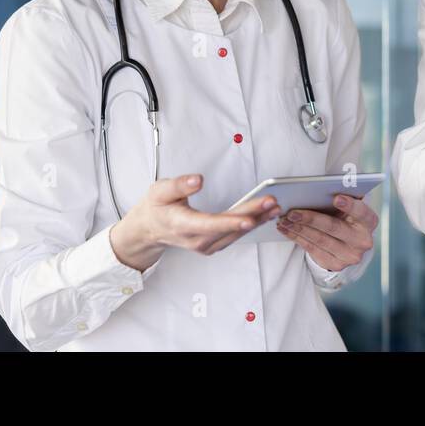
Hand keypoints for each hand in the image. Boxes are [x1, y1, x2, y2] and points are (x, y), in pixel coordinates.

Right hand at [109, 173, 278, 270]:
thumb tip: (198, 180)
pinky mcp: (212, 245)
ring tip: (274, 207)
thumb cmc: (156, 207)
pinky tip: (264, 215)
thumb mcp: (160, 190)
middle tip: (272, 202)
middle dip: (252, 216)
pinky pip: (234, 236)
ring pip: (235, 234)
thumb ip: (179, 185)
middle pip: (228, 229)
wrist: (149, 229)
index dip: (229, 222)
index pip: (209, 225)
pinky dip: (250, 225)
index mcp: (182, 225)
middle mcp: (195, 240)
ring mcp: (205, 245)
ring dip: (256, 220)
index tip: (248, 219)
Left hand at [277, 194, 377, 271]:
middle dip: (311, 219)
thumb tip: (323, 187)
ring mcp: (349, 255)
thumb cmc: (347, 216)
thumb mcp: (351, 206)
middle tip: (292, 212)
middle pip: (335, 228)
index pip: (362, 212)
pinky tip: (286, 229)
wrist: (350, 244)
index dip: (350, 205)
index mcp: (369, 222)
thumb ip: (344, 196)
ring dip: (299, 229)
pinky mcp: (335, 264)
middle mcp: (362, 241)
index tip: (336, 197)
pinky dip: (296, 238)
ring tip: (284, 219)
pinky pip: (312, 249)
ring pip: (320, 240)